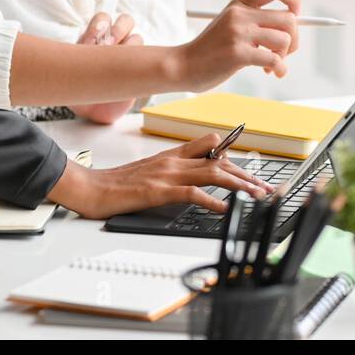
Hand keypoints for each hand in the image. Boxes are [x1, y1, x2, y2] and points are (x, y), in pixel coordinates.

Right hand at [46, 133, 274, 218]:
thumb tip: (193, 178)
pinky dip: (212, 200)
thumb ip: (171, 170)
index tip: (250, 168)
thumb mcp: (149, 171)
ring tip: (257, 195)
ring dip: (239, 185)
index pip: (210, 145)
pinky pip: (192, 193)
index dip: (233, 155)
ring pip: (212, 173)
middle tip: (264, 186)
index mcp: (171, 155)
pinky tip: (225, 208)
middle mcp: (173, 160)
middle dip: (246, 173)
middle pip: (219, 160)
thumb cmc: (116, 183)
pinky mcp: (159, 191)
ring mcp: (167, 174)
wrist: (90, 188)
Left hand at [68, 12, 143, 124]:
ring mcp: (129, 55)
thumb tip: (87, 48)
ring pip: (137, 38)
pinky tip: (127, 72)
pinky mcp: (140, 69)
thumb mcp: (72, 72)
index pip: (103, 19)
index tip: (92, 40)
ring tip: (117, 60)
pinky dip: (140, 60)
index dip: (99, 25)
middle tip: (108, 44)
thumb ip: (76, 60)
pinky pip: (148, 58)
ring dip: (129, 45)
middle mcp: (116, 42)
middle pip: (126, 21)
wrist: (92, 110)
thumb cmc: (79, 88)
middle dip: (118, 29)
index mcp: (97, 38)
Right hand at [174, 0, 300, 91]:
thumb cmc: (212, 50)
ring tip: (271, 65)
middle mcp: (240, 14)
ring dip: (284, 56)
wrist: (182, 66)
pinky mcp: (237, 53)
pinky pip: (274, 59)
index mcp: (240, 3)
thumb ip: (256, 22)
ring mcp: (238, 32)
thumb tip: (294, 27)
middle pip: (288, 19)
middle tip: (283, 53)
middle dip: (294, 39)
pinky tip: (272, 72)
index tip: (295, 17)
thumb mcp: (231, 25)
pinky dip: (280, 69)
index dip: (292, 0)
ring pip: (284, 40)